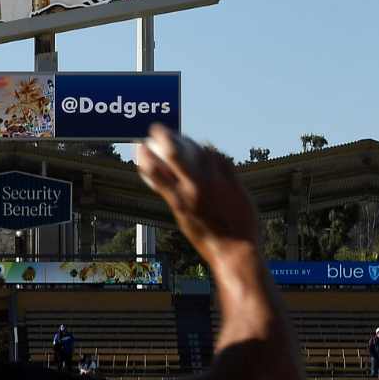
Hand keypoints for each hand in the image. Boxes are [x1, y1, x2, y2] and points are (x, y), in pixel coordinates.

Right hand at [135, 125, 258, 262]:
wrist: (238, 250)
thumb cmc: (207, 240)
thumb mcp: (182, 219)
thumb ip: (174, 196)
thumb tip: (163, 178)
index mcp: (180, 201)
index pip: (154, 171)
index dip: (144, 155)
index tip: (141, 145)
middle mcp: (196, 189)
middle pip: (175, 153)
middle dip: (163, 136)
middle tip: (157, 129)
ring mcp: (217, 183)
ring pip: (200, 151)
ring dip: (189, 142)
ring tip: (185, 139)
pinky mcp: (235, 182)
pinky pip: (221, 158)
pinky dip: (212, 152)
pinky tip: (208, 150)